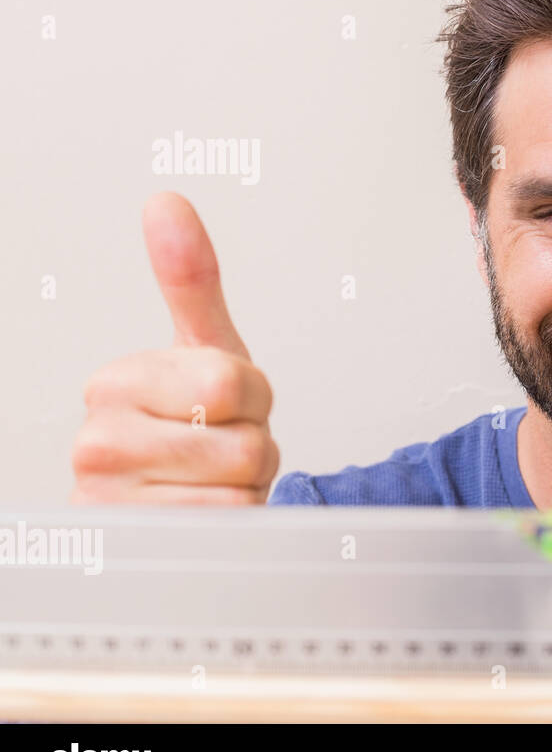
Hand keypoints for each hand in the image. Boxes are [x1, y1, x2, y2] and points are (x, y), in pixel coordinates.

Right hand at [71, 193, 277, 503]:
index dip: (252, 397)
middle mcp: (98, 442)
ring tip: (212, 481)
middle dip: (253, 443)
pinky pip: (231, 526)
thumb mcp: (203, 351)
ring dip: (246, 485)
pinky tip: (203, 514)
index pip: (234, 382)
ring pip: (242, 484)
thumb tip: (166, 202)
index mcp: (115, 382)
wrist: (170, 511)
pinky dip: (236, 522)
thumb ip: (190, 280)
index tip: (222, 405)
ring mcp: (111, 504)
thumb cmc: (193, 428)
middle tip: (221, 446)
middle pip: (245, 438)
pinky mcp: (139, 549)